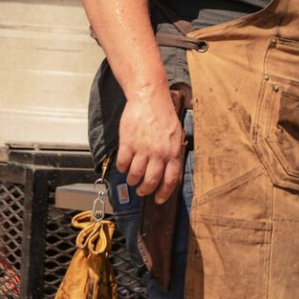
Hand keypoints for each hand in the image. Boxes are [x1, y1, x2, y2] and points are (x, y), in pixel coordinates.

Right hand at [116, 90, 185, 204]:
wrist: (150, 98)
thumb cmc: (164, 115)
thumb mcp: (176, 135)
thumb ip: (173, 152)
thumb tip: (171, 170)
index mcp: (173, 152)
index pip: (170, 179)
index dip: (164, 193)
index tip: (159, 199)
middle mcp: (159, 153)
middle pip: (151, 181)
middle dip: (145, 190)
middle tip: (142, 191)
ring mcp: (143, 148)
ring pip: (135, 175)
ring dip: (133, 181)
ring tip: (133, 180)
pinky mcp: (128, 143)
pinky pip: (123, 163)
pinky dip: (122, 168)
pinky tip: (124, 166)